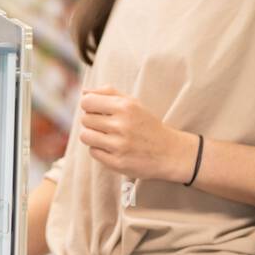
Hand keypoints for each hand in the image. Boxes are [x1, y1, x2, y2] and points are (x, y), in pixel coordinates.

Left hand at [78, 86, 197, 182]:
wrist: (170, 152)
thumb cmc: (147, 125)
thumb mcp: (134, 104)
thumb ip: (109, 93)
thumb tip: (84, 92)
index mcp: (126, 107)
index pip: (87, 102)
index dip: (90, 106)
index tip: (98, 111)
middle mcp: (122, 125)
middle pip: (85, 119)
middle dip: (93, 122)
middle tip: (108, 126)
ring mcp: (119, 145)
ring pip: (85, 136)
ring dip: (93, 137)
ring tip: (107, 137)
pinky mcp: (117, 162)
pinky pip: (93, 152)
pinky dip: (100, 150)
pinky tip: (113, 149)